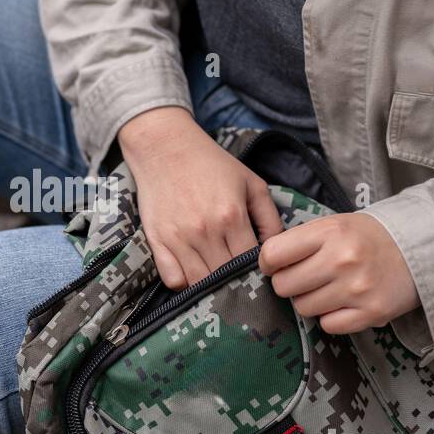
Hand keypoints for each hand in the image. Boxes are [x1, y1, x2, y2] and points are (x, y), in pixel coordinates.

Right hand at [118, 107, 283, 288]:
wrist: (164, 146)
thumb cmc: (211, 163)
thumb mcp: (251, 182)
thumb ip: (270, 218)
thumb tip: (277, 248)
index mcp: (231, 216)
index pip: (250, 262)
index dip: (257, 271)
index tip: (258, 271)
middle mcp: (204, 231)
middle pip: (226, 277)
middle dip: (236, 282)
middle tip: (239, 279)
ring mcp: (178, 238)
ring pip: (200, 283)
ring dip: (211, 286)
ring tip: (218, 279)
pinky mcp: (157, 240)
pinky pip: (172, 279)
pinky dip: (184, 282)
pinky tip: (192, 270)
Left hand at [258, 212, 419, 333]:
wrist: (421, 249)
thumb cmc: (368, 237)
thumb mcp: (335, 225)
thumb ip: (301, 241)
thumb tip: (265, 265)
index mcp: (330, 232)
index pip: (273, 254)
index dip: (268, 263)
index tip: (276, 265)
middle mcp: (342, 259)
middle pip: (283, 286)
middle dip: (290, 284)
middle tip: (307, 278)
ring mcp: (357, 288)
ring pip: (304, 308)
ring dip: (311, 301)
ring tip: (330, 289)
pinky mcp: (371, 313)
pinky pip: (328, 325)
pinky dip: (332, 318)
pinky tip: (344, 303)